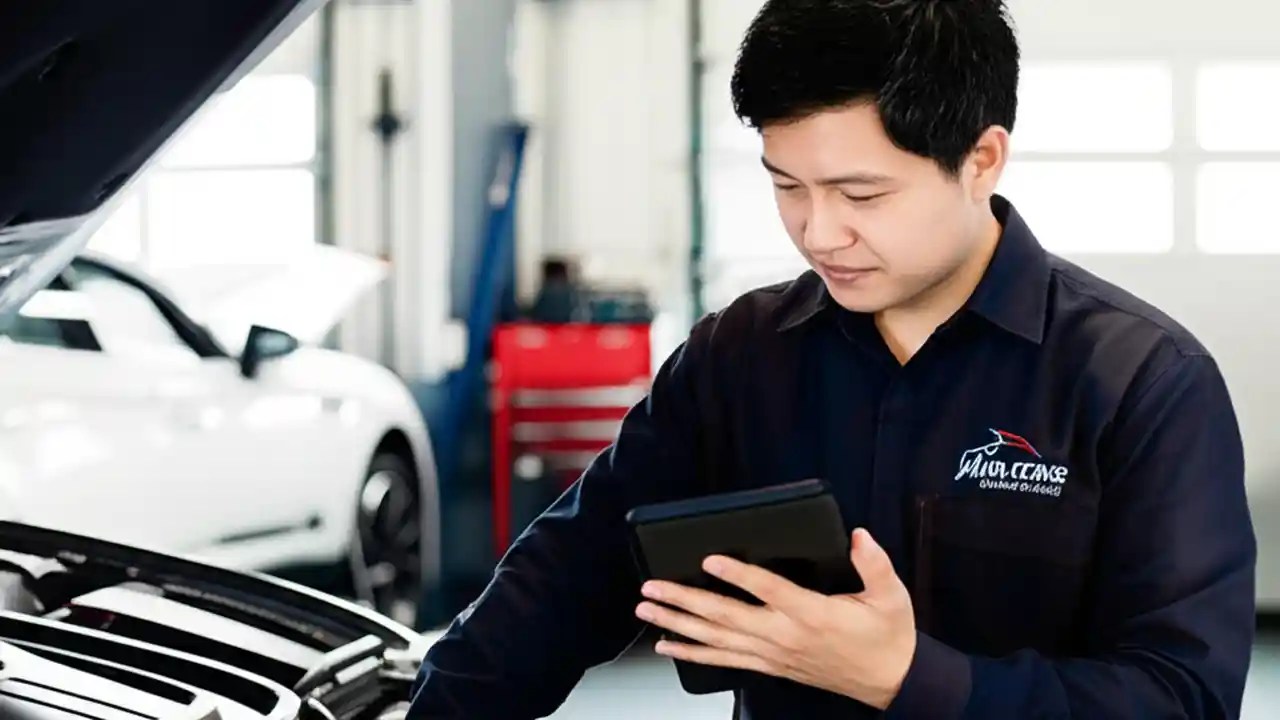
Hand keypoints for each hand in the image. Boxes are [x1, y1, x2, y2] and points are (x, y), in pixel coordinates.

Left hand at [635, 528, 916, 709]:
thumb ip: (875, 563)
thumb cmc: (887, 635)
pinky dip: (693, 654)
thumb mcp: (892, 595)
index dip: (739, 574)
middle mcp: (785, 635)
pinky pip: (724, 661)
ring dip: (679, 623)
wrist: (890, 681)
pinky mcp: (769, 665)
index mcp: (812, 613)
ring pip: (717, 640)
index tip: (710, 559)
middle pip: (726, 617)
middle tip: (652, 586)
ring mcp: (773, 654)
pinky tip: (667, 645)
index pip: (769, 590)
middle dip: (685, 600)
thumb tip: (859, 536)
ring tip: (648, 608)